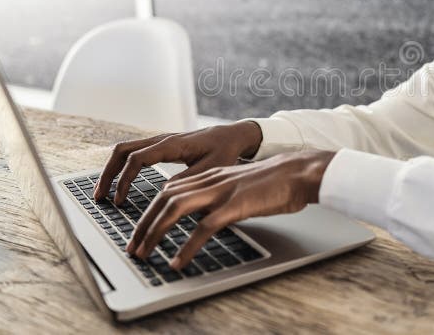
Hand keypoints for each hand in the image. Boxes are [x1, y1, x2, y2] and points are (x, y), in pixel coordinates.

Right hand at [93, 121, 261, 203]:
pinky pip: (134, 153)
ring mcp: (160, 141)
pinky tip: (120, 184)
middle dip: (108, 174)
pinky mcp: (161, 146)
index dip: (124, 181)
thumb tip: (165, 194)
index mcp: (172, 144)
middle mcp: (162, 139)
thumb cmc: (225, 151)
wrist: (233, 136)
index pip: (136, 159)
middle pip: (122, 151)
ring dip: (112, 170)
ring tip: (104, 193)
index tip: (120, 201)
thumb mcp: (211, 169)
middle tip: (100, 197)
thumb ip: (189, 180)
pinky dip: (122, 167)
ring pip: (125, 150)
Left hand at [126, 149, 335, 269]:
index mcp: (211, 175)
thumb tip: (204, 216)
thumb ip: (219, 196)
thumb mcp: (240, 186)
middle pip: (164, 199)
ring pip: (175, 209)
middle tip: (133, 247)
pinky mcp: (235, 205)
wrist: (300, 172)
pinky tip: (178, 260)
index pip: (168, 191)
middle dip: (143, 224)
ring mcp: (222, 191)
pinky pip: (203, 228)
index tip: (140, 231)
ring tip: (144, 253)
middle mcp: (211, 181)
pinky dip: (187, 246)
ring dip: (155, 232)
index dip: (149, 211)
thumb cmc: (276, 182)